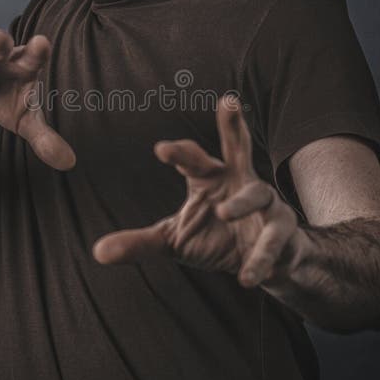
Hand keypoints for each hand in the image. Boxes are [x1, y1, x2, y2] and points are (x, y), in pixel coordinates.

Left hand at [93, 94, 303, 286]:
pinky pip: (271, 241)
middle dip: (233, 125)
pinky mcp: (282, 230)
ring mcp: (264, 203)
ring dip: (240, 201)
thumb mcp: (174, 241)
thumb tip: (97, 252)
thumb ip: (140, 243)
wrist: (262, 265)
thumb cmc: (215, 240)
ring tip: (222, 213)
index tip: (161, 150)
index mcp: (210, 177)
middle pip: (237, 146)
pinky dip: (260, 258)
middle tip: (229, 102)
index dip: (178, 152)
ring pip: (256, 194)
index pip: (192, 158)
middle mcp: (239, 181)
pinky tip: (246, 278)